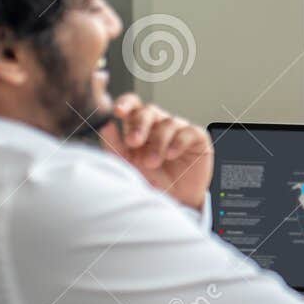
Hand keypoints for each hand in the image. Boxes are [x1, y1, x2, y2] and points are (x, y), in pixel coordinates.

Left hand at [99, 93, 212, 209]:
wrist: (175, 200)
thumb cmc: (152, 182)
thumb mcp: (128, 166)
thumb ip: (115, 146)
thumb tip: (106, 126)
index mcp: (139, 127)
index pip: (133, 105)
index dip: (126, 103)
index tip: (118, 112)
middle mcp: (158, 125)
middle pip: (149, 111)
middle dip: (139, 125)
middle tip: (133, 142)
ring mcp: (178, 130)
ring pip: (168, 123)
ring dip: (158, 142)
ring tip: (152, 162)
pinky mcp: (197, 138)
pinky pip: (188, 131)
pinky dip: (178, 142)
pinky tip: (171, 155)